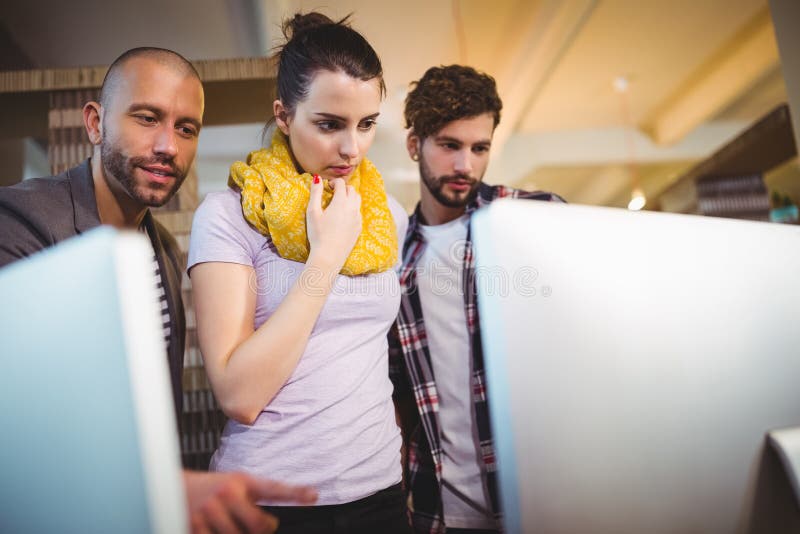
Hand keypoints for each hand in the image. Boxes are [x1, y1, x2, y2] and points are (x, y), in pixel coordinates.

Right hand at [183, 470, 317, 533]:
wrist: (175, 487)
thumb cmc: (210, 487)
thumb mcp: (234, 483)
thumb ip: (253, 496)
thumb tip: (273, 520)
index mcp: (241, 480)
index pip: (273, 487)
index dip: (295, 492)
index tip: (313, 495)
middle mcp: (227, 493)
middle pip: (259, 524)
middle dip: (264, 529)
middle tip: (264, 526)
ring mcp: (211, 511)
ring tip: (231, 524)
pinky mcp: (196, 525)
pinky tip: (215, 529)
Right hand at [306, 176, 361, 271]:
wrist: (329, 256)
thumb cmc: (318, 234)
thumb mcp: (313, 212)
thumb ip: (315, 193)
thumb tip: (317, 178)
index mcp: (341, 202)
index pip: (341, 184)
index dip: (334, 182)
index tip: (327, 186)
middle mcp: (352, 208)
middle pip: (352, 190)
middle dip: (343, 188)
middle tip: (332, 192)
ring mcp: (358, 218)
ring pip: (357, 201)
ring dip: (349, 197)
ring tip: (338, 203)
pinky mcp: (359, 228)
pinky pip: (358, 213)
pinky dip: (352, 209)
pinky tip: (343, 216)